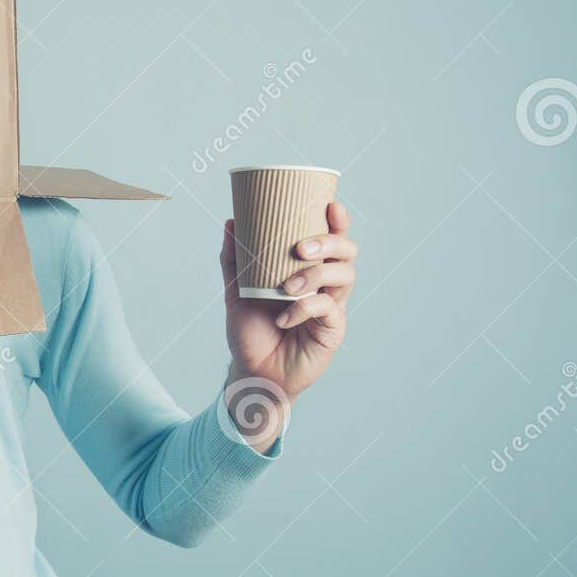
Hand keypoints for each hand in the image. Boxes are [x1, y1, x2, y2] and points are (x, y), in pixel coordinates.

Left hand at [219, 201, 356, 443]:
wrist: (252, 371)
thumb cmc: (250, 331)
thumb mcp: (236, 291)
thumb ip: (234, 259)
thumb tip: (230, 221)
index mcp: (307, 269)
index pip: (331, 238)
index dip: (338, 221)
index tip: (330, 205)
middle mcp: (325, 284)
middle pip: (346, 252)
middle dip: (329, 242)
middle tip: (301, 248)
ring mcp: (332, 305)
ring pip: (343, 276)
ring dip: (315, 275)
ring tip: (287, 288)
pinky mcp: (332, 328)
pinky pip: (327, 308)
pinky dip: (304, 308)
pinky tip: (283, 317)